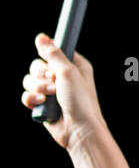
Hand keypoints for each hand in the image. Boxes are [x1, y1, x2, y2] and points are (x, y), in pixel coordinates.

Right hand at [22, 34, 106, 149]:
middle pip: (37, 65)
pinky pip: (27, 95)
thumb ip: (53, 53)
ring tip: (50, 96)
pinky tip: (41, 103)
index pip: (54, 51)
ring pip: (30, 80)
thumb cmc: (81, 101)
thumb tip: (41, 37)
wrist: (79, 130)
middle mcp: (62, 77)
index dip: (48, 55)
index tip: (51, 61)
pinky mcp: (43, 104)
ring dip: (38, 87)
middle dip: (41, 74)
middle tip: (53, 81)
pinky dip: (32, 99)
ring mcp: (52, 91)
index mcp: (74, 65)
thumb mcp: (68, 71)